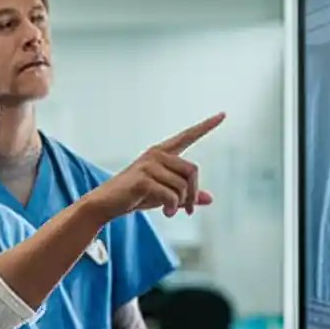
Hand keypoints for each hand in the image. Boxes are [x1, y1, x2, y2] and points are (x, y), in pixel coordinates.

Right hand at [93, 112, 225, 219]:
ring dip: (180, 203)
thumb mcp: (163, 195)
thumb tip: (210, 199)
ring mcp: (149, 165)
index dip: (206, 126)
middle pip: (192, 170)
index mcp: (162, 153)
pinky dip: (171, 207)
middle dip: (193, 193)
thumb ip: (185, 195)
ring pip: (182, 185)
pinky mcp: (143, 179)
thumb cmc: (135, 196)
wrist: (106, 203)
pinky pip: (170, 195)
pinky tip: (166, 213)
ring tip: (170, 212)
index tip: (223, 114)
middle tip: (190, 209)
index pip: (188, 136)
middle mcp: (157, 154)